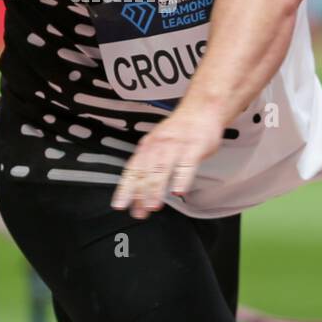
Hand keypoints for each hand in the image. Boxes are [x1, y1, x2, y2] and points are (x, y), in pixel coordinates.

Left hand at [111, 104, 225, 218]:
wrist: (201, 109)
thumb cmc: (179, 131)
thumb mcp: (157, 144)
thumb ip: (148, 166)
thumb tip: (138, 192)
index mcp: (147, 147)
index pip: (132, 170)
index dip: (125, 188)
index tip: (120, 205)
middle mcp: (158, 146)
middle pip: (145, 172)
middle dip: (140, 194)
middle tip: (139, 212)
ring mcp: (176, 146)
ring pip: (162, 170)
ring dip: (156, 189)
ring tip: (153, 206)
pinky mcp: (194, 147)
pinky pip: (186, 165)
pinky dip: (181, 179)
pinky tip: (178, 192)